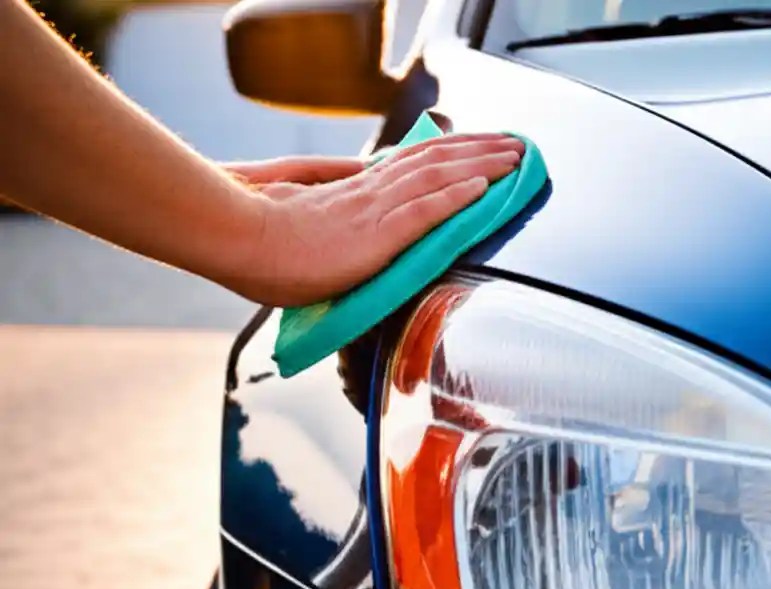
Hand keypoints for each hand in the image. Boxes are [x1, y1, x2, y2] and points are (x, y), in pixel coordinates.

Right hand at [223, 133, 524, 306]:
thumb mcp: (299, 206)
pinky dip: (457, 198)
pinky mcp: (373, 237)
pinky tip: (483, 189)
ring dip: (482, 168)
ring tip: (515, 160)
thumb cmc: (256, 233)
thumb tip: (362, 174)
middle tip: (516, 144)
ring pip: (438, 179)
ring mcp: (373, 213)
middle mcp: (369, 194)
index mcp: (354, 190)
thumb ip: (333, 188)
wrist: (232, 240)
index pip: (414, 162)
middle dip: (480, 152)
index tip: (481, 144)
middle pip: (435, 162)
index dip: (452, 151)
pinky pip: (423, 212)